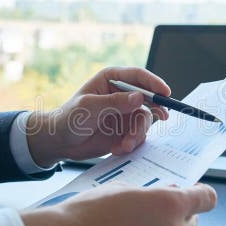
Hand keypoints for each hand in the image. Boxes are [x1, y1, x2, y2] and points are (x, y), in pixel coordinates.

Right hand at [21, 183, 216, 225]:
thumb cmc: (86, 214)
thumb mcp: (121, 190)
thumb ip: (150, 195)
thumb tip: (166, 196)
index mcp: (169, 205)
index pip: (206, 199)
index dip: (201, 196)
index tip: (195, 196)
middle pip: (190, 223)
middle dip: (175, 218)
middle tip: (149, 216)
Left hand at [25, 67, 171, 165]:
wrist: (60, 142)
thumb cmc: (68, 118)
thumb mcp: (89, 108)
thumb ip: (114, 103)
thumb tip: (139, 98)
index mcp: (112, 79)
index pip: (138, 76)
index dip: (154, 83)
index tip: (165, 93)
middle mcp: (122, 94)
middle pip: (148, 98)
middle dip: (154, 110)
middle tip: (163, 117)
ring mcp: (125, 112)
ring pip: (145, 120)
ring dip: (138, 133)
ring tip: (125, 145)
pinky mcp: (126, 129)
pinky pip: (139, 135)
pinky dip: (132, 143)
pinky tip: (118, 148)